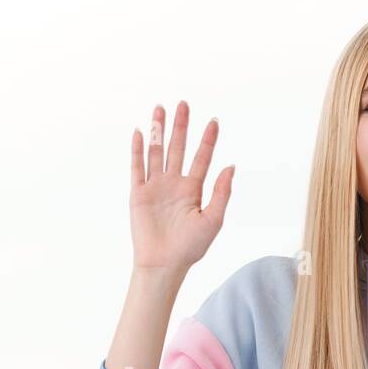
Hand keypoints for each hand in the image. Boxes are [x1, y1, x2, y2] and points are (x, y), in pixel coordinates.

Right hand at [130, 101, 234, 271]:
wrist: (164, 264)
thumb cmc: (190, 248)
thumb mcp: (213, 220)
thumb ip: (222, 193)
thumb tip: (230, 166)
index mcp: (193, 190)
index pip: (201, 158)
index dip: (208, 140)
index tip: (214, 120)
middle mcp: (174, 184)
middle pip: (178, 148)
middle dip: (181, 126)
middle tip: (184, 104)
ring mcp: (155, 187)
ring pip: (157, 152)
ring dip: (159, 131)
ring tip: (160, 109)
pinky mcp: (138, 194)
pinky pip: (137, 168)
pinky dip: (138, 150)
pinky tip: (139, 132)